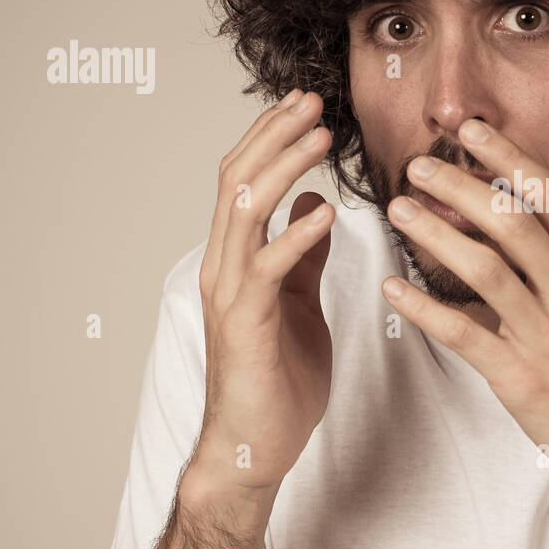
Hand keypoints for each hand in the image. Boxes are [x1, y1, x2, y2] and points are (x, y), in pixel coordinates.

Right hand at [191, 89, 334, 495]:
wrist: (255, 447)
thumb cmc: (278, 379)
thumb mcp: (298, 302)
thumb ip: (300, 256)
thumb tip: (310, 207)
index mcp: (237, 258)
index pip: (247, 180)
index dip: (272, 137)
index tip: (306, 105)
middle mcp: (224, 266)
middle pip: (240, 181)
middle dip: (275, 135)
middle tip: (312, 102)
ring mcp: (230, 294)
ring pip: (245, 212)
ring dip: (283, 168)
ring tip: (320, 137)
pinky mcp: (247, 325)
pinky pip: (266, 270)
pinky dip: (294, 236)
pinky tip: (325, 213)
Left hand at [380, 118, 548, 507]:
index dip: (507, 159)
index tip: (472, 131)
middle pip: (512, 222)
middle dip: (461, 186)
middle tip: (419, 164)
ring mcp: (547, 335)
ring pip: (484, 269)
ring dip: (436, 235)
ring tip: (400, 211)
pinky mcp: (522, 378)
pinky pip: (465, 335)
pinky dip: (426, 310)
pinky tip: (394, 289)